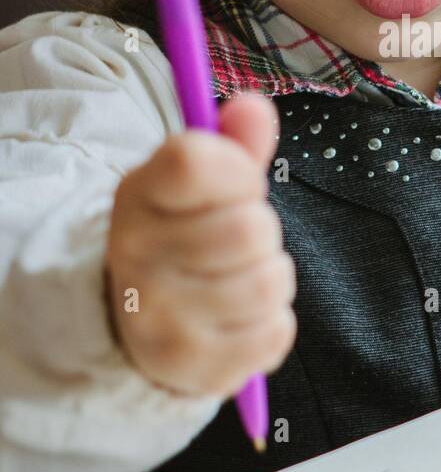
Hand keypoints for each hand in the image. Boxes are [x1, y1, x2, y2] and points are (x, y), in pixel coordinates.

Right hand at [105, 93, 296, 398]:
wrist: (136, 323)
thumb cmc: (184, 237)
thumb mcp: (200, 184)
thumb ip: (232, 143)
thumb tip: (253, 106)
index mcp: (137, 196)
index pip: (194, 162)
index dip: (237, 169)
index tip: (238, 183)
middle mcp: (136, 256)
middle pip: (249, 228)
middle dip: (263, 229)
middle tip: (239, 240)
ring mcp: (159, 316)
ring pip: (268, 282)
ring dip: (271, 276)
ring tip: (241, 277)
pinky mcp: (190, 365)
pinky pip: (273, 333)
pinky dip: (271, 323)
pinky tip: (240, 318)